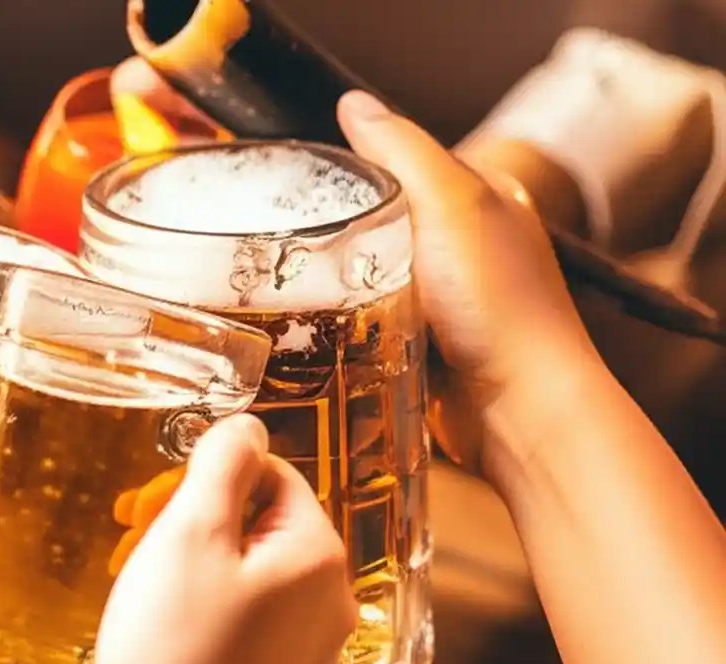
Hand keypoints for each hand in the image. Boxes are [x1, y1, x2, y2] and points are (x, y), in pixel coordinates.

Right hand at [94, 415, 354, 663]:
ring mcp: (308, 645)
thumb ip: (223, 464)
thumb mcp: (190, 534)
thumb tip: (247, 424)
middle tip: (134, 539)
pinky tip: (163, 625)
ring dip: (192, 562)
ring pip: (249, 569)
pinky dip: (203, 606)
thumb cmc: (176, 651)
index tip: (151, 504)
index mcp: (315, 554)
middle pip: (259, 522)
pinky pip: (246, 616)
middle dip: (191, 520)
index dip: (204, 479)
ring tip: (142, 586)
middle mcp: (327, 599)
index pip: (269, 474)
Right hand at [335, 91, 603, 476]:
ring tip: (301, 283)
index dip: (351, 168)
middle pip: (380, 218)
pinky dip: (352, 323)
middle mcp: (468, 244)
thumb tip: (352, 104)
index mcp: (483, 196)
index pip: (401, 161)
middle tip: (292, 239)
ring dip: (340, 281)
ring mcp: (448, 298)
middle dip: (339, 228)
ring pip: (370, 273)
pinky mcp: (427, 344)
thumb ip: (401, 150)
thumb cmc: (499, 305)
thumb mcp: (449, 204)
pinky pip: (372, 321)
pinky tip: (329, 326)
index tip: (305, 185)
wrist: (520, 411)